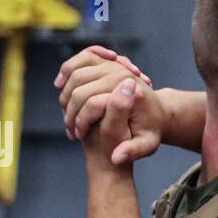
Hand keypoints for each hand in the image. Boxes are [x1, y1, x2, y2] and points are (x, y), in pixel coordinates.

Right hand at [57, 48, 163, 162]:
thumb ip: (132, 151)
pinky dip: (68, 70)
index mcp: (130, 93)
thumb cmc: (150, 130)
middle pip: (79, 86)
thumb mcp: (146, 144)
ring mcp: (114, 64)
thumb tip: (116, 159)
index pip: (92, 103)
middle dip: (70, 107)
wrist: (156, 113)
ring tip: (65, 111)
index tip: (78, 136)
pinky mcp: (108, 62)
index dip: (81, 121)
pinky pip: (81, 58)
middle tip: (69, 126)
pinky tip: (61, 85)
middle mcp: (121, 73)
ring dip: (65, 91)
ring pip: (74, 70)